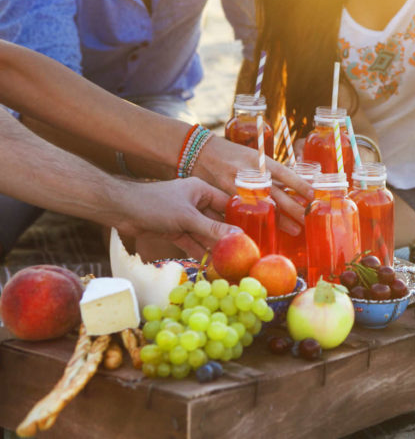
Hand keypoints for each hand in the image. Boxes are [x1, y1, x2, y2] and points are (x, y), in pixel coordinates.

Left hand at [111, 177, 241, 257]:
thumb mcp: (188, 218)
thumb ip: (213, 229)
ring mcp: (185, 217)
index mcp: (201, 190)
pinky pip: (191, 241)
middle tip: (243, 251)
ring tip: (229, 261)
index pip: (227, 203)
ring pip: (204, 233)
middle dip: (227, 236)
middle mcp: (195, 202)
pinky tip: (210, 263)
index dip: (240, 217)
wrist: (120, 210)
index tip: (254, 231)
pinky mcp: (174, 229)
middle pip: (216, 221)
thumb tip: (238, 236)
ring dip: (213, 246)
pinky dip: (199, 250)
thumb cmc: (154, 204)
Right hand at [192, 136, 312, 234]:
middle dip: (296, 208)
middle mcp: (251, 173)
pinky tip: (268, 230)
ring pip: (263, 205)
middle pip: (278, 193)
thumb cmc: (231, 155)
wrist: (199, 151)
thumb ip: (269, 171)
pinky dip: (258, 221)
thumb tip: (292, 187)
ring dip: (282, 219)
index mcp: (261, 160)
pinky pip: (245, 211)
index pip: (285, 173)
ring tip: (297, 229)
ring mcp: (238, 185)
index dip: (300, 185)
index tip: (314, 196)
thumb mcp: (252, 157)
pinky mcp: (226, 196)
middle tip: (310, 219)